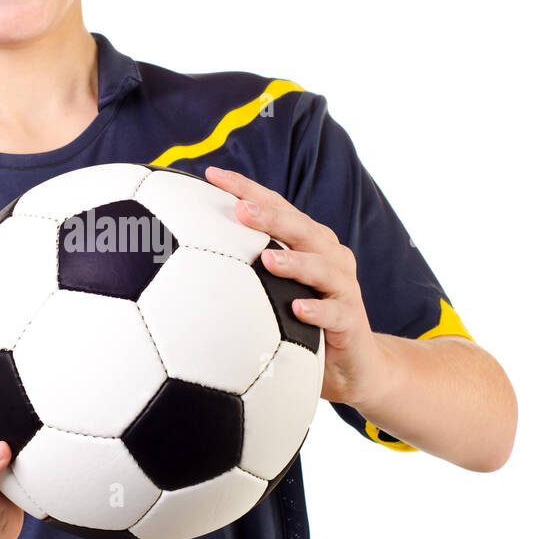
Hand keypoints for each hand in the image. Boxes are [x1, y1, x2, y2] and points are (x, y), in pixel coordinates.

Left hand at [205, 165, 385, 408]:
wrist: (354, 364)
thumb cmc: (304, 323)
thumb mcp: (274, 292)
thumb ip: (244, 271)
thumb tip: (184, 257)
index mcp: (308, 242)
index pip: (276, 207)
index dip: (246, 188)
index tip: (211, 175)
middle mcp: (329, 256)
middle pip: (300, 228)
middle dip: (270, 216)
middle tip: (240, 210)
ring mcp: (343, 287)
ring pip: (322, 267)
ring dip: (294, 262)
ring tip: (267, 259)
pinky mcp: (351, 320)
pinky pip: (335, 313)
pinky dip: (317, 311)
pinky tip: (297, 310)